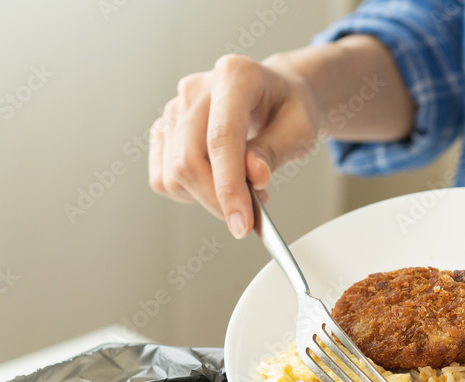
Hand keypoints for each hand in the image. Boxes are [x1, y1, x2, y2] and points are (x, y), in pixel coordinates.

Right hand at [149, 54, 320, 237]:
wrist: (276, 94)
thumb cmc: (289, 108)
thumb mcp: (300, 128)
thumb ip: (276, 149)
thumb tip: (253, 175)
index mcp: (234, 76)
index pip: (221, 138)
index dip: (229, 185)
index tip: (242, 222)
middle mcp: (197, 88)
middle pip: (189, 159)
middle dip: (217, 201)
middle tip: (248, 218)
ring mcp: (175, 108)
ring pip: (173, 174)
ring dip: (207, 198)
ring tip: (243, 191)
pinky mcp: (164, 130)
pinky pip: (164, 179)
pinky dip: (190, 193)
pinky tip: (217, 183)